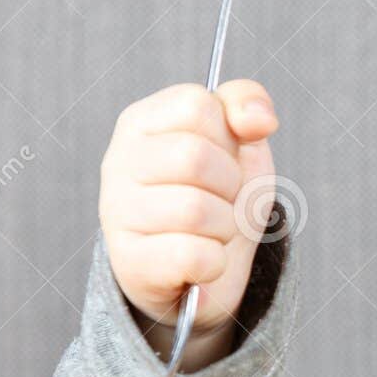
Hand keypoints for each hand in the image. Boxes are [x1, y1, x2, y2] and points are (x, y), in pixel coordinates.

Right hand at [98, 80, 278, 369]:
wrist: (205, 271)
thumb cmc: (218, 197)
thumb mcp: (239, 144)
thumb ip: (245, 105)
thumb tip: (259, 118)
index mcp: (142, 123)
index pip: (197, 105)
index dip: (228, 136)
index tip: (223, 157)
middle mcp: (118, 163)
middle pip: (196, 157)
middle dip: (230, 186)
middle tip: (221, 201)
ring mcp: (118, 214)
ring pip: (195, 210)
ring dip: (224, 227)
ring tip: (210, 231)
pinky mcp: (129, 264)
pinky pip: (193, 256)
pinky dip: (214, 263)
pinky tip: (201, 262)